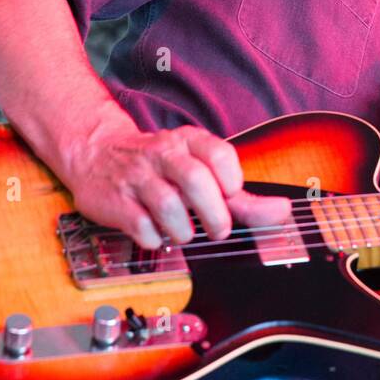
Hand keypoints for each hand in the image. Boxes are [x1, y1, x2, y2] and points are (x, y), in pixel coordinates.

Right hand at [61, 120, 291, 249]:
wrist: (96, 155)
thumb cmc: (163, 170)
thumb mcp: (203, 174)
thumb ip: (243, 199)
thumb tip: (283, 213)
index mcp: (188, 141)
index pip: (219, 154)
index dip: (231, 182)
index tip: (231, 196)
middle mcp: (163, 153)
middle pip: (196, 180)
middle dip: (215, 214)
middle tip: (218, 229)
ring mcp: (137, 176)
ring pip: (168, 205)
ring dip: (184, 230)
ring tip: (184, 233)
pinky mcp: (115, 200)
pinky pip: (141, 226)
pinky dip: (155, 238)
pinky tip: (157, 234)